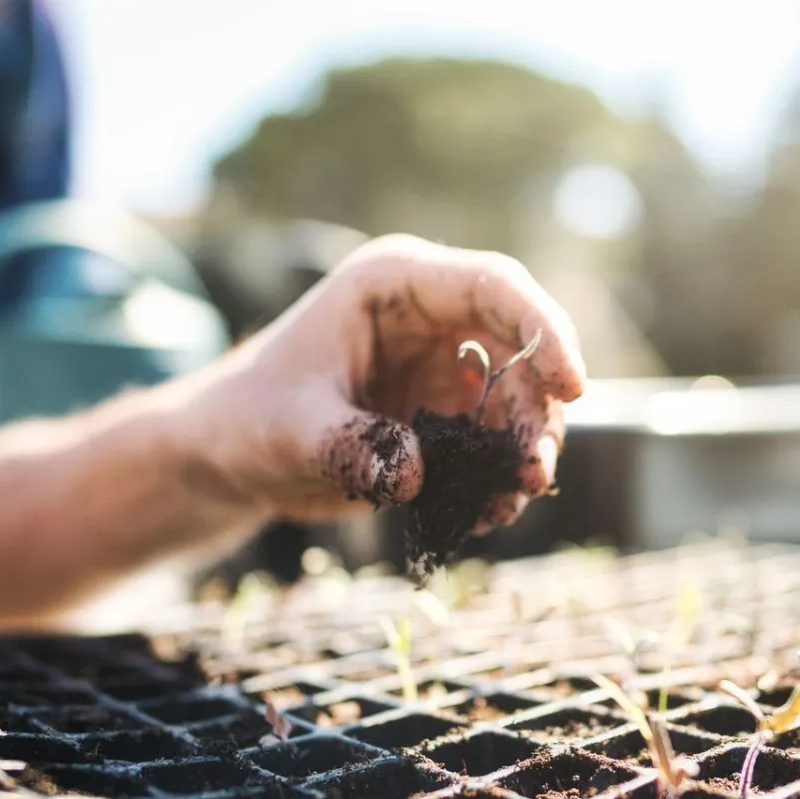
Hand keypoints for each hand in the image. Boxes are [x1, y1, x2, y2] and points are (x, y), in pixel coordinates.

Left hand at [184, 234, 586, 529]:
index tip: (572, 386)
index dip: (543, 329)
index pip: (493, 286)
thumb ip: (353, 447)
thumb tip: (416, 475)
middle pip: (522, 348)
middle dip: (538, 410)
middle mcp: (432, 317)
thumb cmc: (248, 418)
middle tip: (535, 471)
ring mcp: (443, 368)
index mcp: (395, 285)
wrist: (228, 455)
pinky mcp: (445, 417)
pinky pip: (495, 443)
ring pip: (518, 401)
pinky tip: (486, 513)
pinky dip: (500, 478)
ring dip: (526, 450)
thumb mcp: (291, 430)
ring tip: (509, 502)